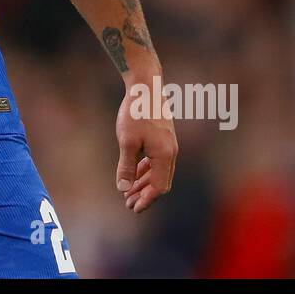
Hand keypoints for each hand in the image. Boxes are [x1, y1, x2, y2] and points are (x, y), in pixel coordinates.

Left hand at [115, 91, 177, 213]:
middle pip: (160, 181)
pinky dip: (145, 169)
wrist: (145, 85)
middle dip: (144, 194)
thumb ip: (126, 166)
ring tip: (128, 192)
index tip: (132, 208)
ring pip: (158, 171)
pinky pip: (156, 160)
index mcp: (165, 155)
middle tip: (127, 203)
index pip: (159, 187)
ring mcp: (168, 145)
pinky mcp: (163, 138)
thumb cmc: (136, 112)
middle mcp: (171, 152)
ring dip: (143, 182)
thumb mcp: (127, 141)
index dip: (146, 199)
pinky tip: (134, 173)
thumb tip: (124, 189)